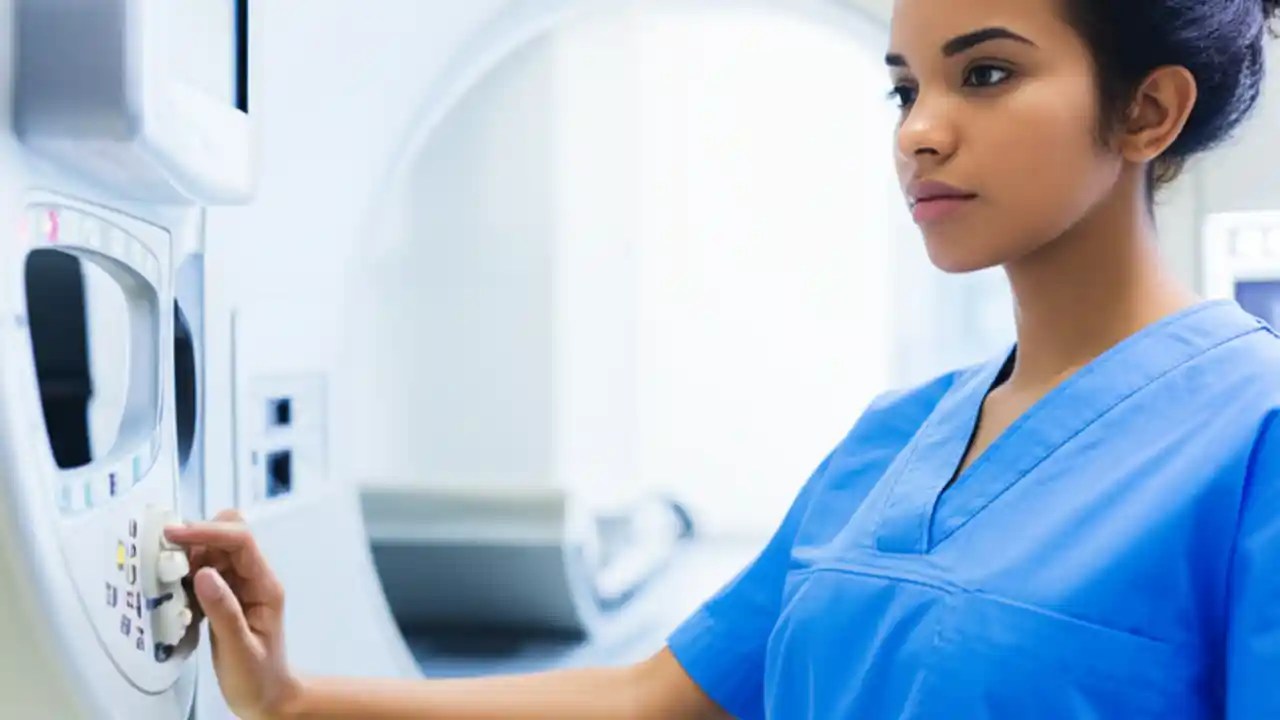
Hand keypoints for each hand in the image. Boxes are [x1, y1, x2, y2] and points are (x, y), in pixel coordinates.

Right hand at [165, 510, 300, 719]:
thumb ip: (223, 611)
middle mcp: (253, 578)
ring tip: (164, 575)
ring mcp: (238, 585)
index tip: (172, 536)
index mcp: (264, 585)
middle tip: (165, 556)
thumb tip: (203, 573)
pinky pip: (203, 571)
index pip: (241, 541)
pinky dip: (185, 574)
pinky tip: (172, 591)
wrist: (267, 697)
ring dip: (187, 556)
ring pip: (213, 551)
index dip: (208, 531)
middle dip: (197, 537)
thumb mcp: (239, 649)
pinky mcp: (223, 596)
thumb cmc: (257, 678)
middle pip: (228, 535)